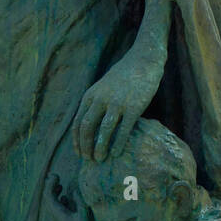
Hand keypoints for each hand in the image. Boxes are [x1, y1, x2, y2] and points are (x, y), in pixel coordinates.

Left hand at [47, 171, 90, 220]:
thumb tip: (74, 188)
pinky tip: (67, 200)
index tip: (55, 175)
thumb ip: (79, 200)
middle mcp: (56, 216)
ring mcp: (61, 220)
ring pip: (55, 204)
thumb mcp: (83, 214)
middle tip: (55, 177)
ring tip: (61, 186)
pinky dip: (63, 201)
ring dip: (57, 194)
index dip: (50, 183)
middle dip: (51, 187)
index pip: (48, 195)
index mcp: (57, 212)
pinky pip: (61, 209)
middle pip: (49, 199)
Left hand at [72, 46, 163, 161]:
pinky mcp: (134, 107)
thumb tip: (92, 125)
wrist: (144, 60)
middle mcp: (101, 99)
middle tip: (88, 159)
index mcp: (91, 95)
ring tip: (99, 159)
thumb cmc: (124, 75)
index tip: (78, 153)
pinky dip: (118, 144)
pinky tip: (115, 153)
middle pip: (87, 128)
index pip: (78, 122)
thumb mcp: (102, 86)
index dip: (77, 140)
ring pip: (104, 131)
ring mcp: (117, 103)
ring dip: (99, 148)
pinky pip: (123, 130)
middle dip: (85, 146)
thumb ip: (96, 103)